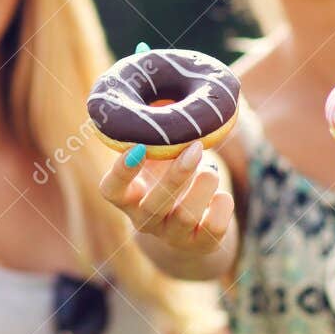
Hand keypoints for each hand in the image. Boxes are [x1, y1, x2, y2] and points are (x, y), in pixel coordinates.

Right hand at [99, 140, 233, 256]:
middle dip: (176, 175)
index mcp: (127, 197)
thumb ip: (155, 135)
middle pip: (153, 205)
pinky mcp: (200, 246)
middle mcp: (145, 220)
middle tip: (195, 147)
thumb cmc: (166, 179)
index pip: (112, 190)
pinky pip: (212, 231)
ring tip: (211, 168)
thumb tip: (159, 87)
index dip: (122, 171)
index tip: (138, 146)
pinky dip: (220, 209)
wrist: (187, 231)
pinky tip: (222, 196)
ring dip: (201, 189)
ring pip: (185, 217)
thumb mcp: (156, 160)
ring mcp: (172, 236)